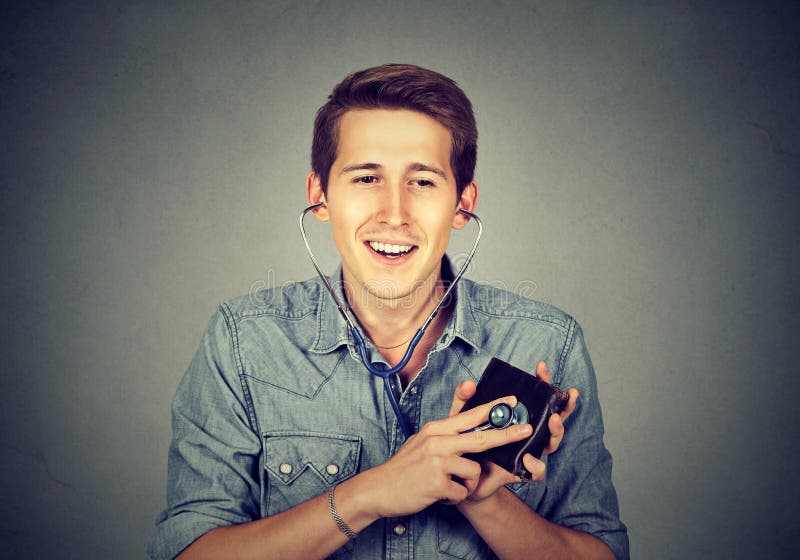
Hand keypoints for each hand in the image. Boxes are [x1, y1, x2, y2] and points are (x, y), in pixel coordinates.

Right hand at [362, 396, 533, 517]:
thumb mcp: (421, 442)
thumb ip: (444, 436)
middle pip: (481, 438)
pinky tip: (440, 495)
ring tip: (448, 486)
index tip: (512, 401)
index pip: (469, 416)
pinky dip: (454, 498)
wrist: (379, 489)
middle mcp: (437, 442)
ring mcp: (437, 462)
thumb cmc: (403, 468)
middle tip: (526, 430)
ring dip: (466, 484)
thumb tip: (468, 431)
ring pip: (473, 471)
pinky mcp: (436, 483)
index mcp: (435, 429)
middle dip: (507, 434)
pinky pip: (462, 493)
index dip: (493, 408)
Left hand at [448, 361, 579, 502]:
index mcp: (517, 416)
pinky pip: (536, 471)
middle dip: (564, 404)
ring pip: (552, 442)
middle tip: (568, 393)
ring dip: (557, 431)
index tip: (540, 367)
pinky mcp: (522, 472)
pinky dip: (535, 465)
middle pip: (553, 417)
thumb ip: (463, 399)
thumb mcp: (461, 418)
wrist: (460, 476)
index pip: (536, 396)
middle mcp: (527, 432)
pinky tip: (528, 458)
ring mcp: (528, 451)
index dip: (541, 381)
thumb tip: (469, 384)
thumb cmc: (465, 443)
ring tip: (553, 420)